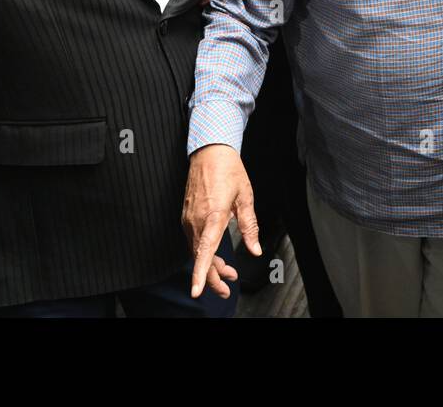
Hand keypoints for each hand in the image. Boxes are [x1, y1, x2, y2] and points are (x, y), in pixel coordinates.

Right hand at [182, 143, 260, 298]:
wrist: (209, 152)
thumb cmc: (228, 171)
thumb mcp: (246, 197)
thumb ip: (249, 226)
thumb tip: (255, 249)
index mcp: (213, 215)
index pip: (204, 250)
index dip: (201, 272)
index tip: (197, 290)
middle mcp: (196, 220)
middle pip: (200, 257)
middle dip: (212, 277)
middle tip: (227, 289)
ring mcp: (189, 219)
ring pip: (196, 251)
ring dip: (210, 265)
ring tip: (229, 272)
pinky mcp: (187, 217)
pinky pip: (194, 241)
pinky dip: (204, 252)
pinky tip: (216, 254)